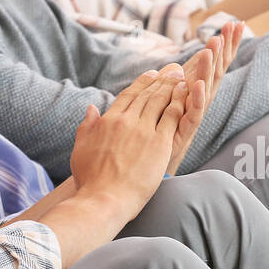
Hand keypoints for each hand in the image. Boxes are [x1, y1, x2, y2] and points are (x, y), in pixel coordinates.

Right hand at [71, 70, 185, 217]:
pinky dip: (180, 102)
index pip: (128, 96)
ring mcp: (143, 130)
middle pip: (147, 95)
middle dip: (162, 80)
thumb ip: (87, 126)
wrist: (104, 199)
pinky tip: (187, 93)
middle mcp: (126, 121)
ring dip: (172, 86)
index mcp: (108, 121)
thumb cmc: (91, 180)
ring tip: (182, 76)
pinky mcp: (159, 143)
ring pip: (160, 101)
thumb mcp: (81, 149)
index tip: (151, 75)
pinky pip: (172, 116)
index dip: (142, 83)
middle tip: (173, 70)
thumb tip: (91, 108)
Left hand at [168, 21, 242, 173]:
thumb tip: (174, 65)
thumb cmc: (161, 132)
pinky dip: (196, 98)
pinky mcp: (185, 129)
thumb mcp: (169, 99)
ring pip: (207, 87)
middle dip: (226, 48)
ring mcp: (195, 114)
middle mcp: (201, 101)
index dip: (226, 44)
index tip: (237, 23)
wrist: (152, 163)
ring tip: (212, 46)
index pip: (215, 62)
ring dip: (210, 67)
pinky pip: (193, 112)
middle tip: (234, 27)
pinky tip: (197, 84)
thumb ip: (173, 82)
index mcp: (198, 90)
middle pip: (217, 70)